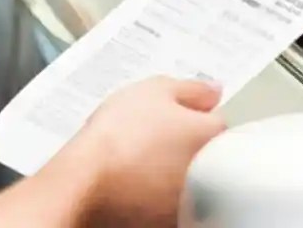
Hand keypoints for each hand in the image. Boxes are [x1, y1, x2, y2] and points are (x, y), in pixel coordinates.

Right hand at [61, 76, 225, 227]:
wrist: (86, 180)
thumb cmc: (119, 134)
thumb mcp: (153, 90)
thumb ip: (191, 89)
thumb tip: (213, 91)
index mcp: (210, 136)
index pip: (216, 120)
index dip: (192, 114)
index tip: (171, 114)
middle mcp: (208, 172)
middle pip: (204, 151)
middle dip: (185, 142)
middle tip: (153, 135)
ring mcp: (189, 199)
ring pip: (186, 177)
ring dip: (171, 168)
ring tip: (138, 160)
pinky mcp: (169, 220)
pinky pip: (168, 201)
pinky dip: (156, 192)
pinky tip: (134, 182)